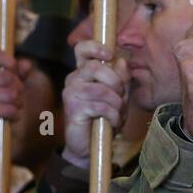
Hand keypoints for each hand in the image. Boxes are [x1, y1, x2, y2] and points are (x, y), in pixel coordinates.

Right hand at [0, 48, 22, 151]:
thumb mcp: (10, 88)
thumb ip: (18, 75)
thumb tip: (27, 63)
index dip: (8, 61)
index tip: (14, 70)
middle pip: (8, 77)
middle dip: (18, 90)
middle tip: (13, 99)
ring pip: (11, 94)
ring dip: (16, 104)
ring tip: (9, 109)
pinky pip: (9, 109)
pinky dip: (14, 115)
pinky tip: (7, 118)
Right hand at [61, 40, 132, 166]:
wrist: (90, 146)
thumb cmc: (104, 118)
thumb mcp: (119, 96)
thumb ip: (121, 79)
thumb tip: (121, 61)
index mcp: (84, 72)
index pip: (82, 49)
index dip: (96, 47)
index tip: (110, 55)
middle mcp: (74, 79)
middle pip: (96, 67)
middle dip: (116, 82)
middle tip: (121, 97)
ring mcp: (71, 93)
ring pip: (101, 89)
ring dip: (117, 103)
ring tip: (118, 114)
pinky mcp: (73, 109)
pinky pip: (100, 106)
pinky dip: (113, 116)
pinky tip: (112, 123)